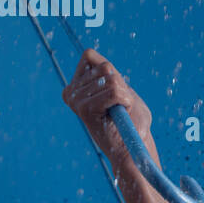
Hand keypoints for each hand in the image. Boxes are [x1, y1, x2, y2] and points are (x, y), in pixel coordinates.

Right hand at [62, 48, 152, 169]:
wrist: (133, 146)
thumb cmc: (132, 118)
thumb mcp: (121, 86)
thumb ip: (108, 70)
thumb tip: (92, 57)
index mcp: (75, 85)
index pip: (90, 56)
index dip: (111, 72)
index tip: (114, 93)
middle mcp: (70, 92)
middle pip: (104, 67)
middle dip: (120, 85)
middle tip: (118, 106)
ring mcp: (75, 100)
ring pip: (111, 80)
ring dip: (124, 96)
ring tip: (118, 112)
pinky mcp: (85, 109)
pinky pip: (114, 91)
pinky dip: (125, 101)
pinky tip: (119, 114)